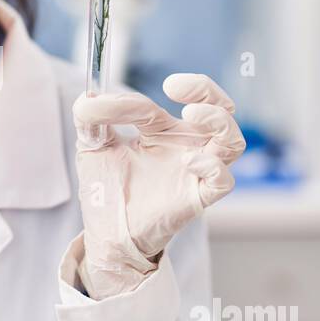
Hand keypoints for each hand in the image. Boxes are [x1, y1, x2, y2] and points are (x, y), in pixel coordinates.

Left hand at [72, 74, 243, 286]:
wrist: (105, 234)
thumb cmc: (106, 191)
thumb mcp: (92, 147)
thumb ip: (90, 119)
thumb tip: (86, 98)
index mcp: (165, 131)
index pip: (164, 102)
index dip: (136, 98)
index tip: (101, 105)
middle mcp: (186, 147)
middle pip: (222, 110)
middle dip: (208, 91)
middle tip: (176, 87)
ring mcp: (195, 172)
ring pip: (233, 141)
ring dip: (218, 120)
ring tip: (191, 113)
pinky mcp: (197, 198)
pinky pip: (223, 180)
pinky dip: (213, 166)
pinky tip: (189, 161)